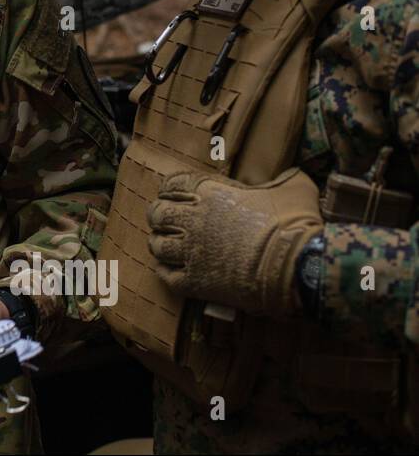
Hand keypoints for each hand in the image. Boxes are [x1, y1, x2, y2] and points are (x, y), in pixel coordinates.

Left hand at [148, 168, 322, 315]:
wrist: (298, 266)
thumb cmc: (294, 224)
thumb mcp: (294, 189)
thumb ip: (285, 179)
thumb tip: (293, 174)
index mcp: (210, 193)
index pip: (172, 184)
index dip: (169, 189)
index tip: (172, 195)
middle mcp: (194, 220)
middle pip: (157, 214)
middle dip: (159, 216)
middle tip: (167, 222)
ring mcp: (192, 252)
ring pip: (158, 246)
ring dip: (160, 244)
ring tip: (168, 246)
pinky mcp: (196, 282)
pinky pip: (167, 276)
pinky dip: (165, 272)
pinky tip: (172, 270)